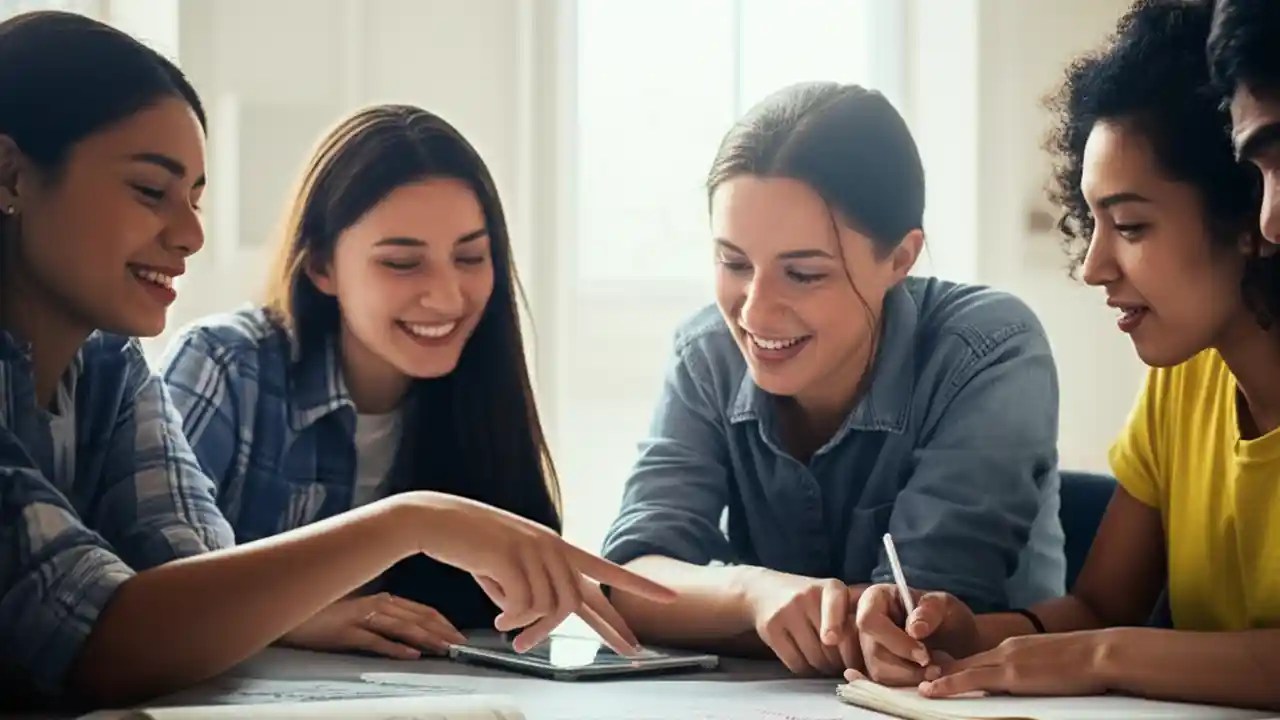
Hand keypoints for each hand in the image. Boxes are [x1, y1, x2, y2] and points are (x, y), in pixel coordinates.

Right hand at [280, 593, 466, 659]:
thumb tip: (408, 635)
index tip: (460, 636)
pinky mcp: (345, 631)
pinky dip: (396, 648)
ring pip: (403, 628)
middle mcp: (375, 604)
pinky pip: (375, 640)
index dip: (444, 623)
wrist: (286, 609)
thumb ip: (381, 618)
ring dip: (428, 639)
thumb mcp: (358, 613)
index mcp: (381, 599)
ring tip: (446, 650)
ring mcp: (360, 616)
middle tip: (462, 646)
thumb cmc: (322, 613)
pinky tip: (411, 655)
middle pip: (418, 619)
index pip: (422, 611)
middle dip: (443, 633)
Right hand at [396, 492, 675, 654]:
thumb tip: (539, 619)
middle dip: (612, 628)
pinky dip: (512, 621)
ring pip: (552, 608)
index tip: (670, 597)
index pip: (606, 570)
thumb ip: (530, 589)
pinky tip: (498, 623)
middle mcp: (552, 548)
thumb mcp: (509, 567)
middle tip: (635, 654)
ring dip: (533, 631)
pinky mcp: (512, 558)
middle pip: (586, 598)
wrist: (436, 519)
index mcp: (556, 547)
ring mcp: (533, 551)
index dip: (638, 585)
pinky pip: (524, 607)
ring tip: (513, 639)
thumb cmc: (471, 543)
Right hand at [742, 569, 861, 676]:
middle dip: (839, 660)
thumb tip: (870, 654)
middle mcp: (808, 596)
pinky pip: (795, 663)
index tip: (838, 644)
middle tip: (839, 661)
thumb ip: (854, 618)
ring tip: (823, 659)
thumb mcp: (833, 598)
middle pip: (831, 646)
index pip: (838, 609)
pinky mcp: (770, 628)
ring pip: (814, 657)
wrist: (765, 590)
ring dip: (822, 667)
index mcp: (831, 588)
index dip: (842, 631)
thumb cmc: (810, 601)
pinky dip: (803, 668)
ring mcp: (787, 612)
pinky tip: (805, 659)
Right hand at [855, 585, 978, 685]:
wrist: (951, 634)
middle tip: (935, 669)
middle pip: (873, 652)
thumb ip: (931, 611)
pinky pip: (886, 684)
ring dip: (909, 677)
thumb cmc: (944, 613)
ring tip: (933, 671)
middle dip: (906, 666)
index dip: (894, 641)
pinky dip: (908, 684)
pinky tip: (925, 677)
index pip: (869, 622)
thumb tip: (914, 630)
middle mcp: (865, 624)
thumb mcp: (944, 604)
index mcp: (875, 599)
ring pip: (878, 672)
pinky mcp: (877, 668)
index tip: (923, 654)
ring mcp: (868, 648)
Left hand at [919, 630, 1116, 697]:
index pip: (980, 660)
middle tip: (919, 682)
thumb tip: (1023, 686)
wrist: (1100, 654)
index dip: (958, 669)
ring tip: (920, 689)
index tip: (939, 675)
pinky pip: (973, 680)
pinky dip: (951, 684)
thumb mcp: (1051, 664)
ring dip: (941, 680)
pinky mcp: (1012, 675)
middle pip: (965, 663)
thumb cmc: (1085, 663)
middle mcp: (1006, 650)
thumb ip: (1031, 673)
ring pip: (964, 670)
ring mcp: (1007, 660)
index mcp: (1016, 649)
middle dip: (942, 673)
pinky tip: (934, 690)